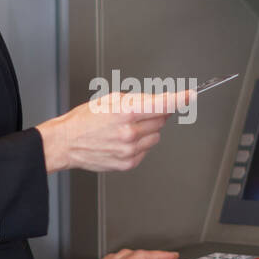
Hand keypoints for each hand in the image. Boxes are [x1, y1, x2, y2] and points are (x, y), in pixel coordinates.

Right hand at [36, 88, 195, 173]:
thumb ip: (137, 100)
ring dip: (147, 130)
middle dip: (155, 114)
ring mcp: (130, 150)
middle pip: (161, 120)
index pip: (162, 104)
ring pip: (155, 136)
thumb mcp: (110, 100)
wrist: (67, 142)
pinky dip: (139, 144)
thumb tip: (158, 101)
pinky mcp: (128, 162)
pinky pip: (146, 150)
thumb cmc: (84, 120)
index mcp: (126, 112)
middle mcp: (130, 132)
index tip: (191, 96)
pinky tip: (122, 141)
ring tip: (125, 129)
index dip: (179, 99)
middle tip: (136, 114)